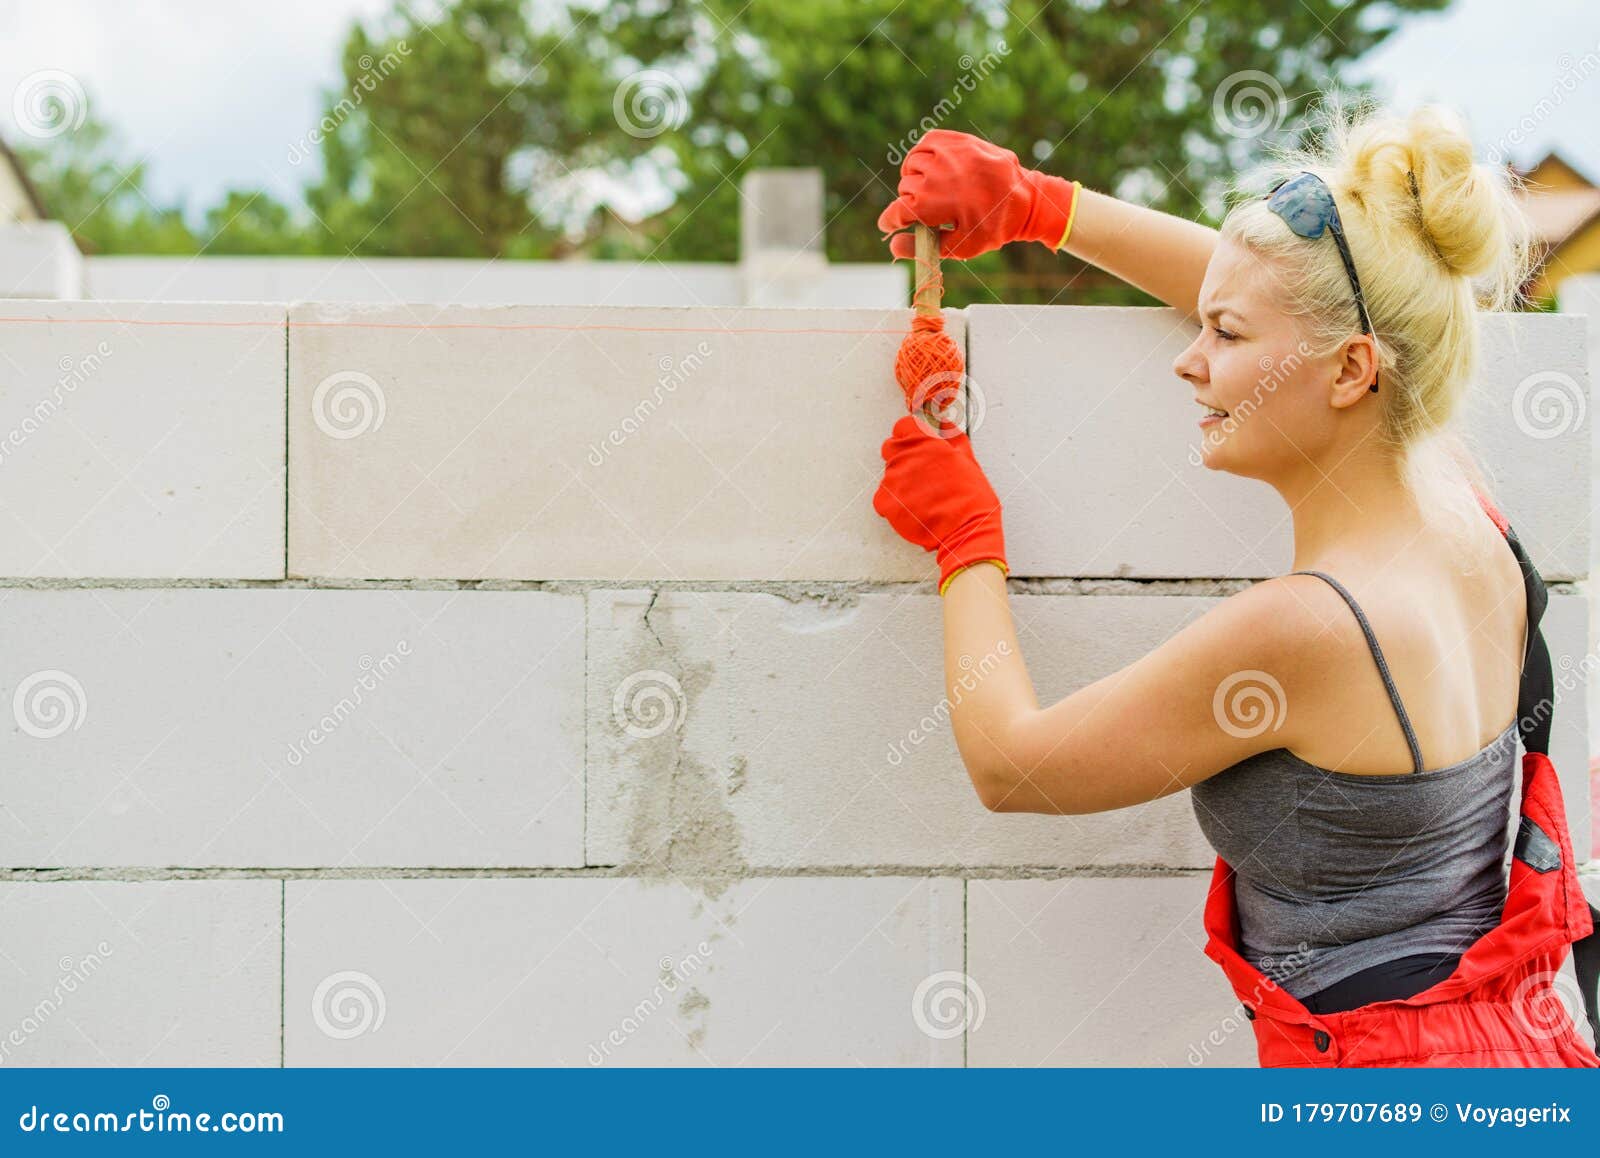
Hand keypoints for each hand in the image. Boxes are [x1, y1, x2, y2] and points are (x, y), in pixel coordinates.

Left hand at [872, 414, 1007, 594]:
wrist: (965, 531)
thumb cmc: (971, 499)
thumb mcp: (968, 459)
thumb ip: (952, 437)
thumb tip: (944, 423)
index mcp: (926, 442)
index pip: (904, 427)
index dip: (910, 436)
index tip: (917, 445)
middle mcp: (906, 456)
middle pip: (891, 449)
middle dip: (903, 457)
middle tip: (921, 475)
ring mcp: (892, 479)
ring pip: (888, 475)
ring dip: (901, 482)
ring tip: (923, 497)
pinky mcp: (885, 502)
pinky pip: (882, 498)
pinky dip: (894, 503)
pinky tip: (914, 508)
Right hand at [877, 129, 1079, 260]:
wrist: (1025, 197)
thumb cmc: (992, 227)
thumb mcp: (960, 247)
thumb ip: (922, 248)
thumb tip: (892, 245)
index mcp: (932, 204)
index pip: (896, 212)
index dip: (890, 222)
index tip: (890, 225)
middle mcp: (934, 175)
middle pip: (904, 189)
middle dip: (911, 202)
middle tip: (930, 211)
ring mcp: (946, 154)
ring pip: (911, 164)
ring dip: (916, 177)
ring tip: (931, 188)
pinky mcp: (957, 139)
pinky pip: (925, 142)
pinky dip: (924, 153)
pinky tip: (934, 166)